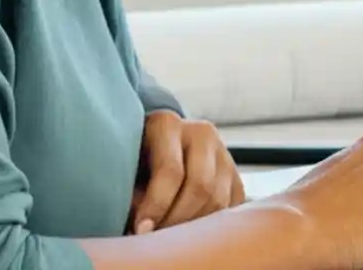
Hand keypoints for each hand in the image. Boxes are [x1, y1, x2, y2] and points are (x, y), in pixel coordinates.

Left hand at [129, 111, 244, 234]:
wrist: (156, 146)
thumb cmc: (134, 160)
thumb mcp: (127, 167)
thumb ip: (134, 192)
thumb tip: (145, 226)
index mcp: (167, 125)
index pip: (170, 170)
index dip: (156, 205)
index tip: (141, 230)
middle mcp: (201, 133)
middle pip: (201, 186)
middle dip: (178, 219)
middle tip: (158, 238)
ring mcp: (223, 152)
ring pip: (218, 200)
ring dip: (194, 225)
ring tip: (170, 234)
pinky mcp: (235, 173)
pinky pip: (231, 208)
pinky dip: (210, 225)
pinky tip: (188, 228)